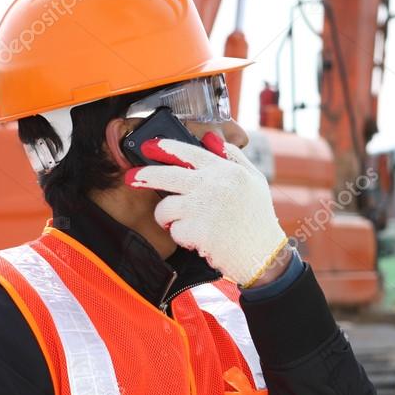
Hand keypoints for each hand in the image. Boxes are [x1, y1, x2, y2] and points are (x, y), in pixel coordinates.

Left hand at [124, 132, 287, 286]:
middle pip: (165, 175)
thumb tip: (210, 138)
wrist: (264, 255)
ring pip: (164, 207)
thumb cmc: (258, 218)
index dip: (165, 147)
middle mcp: (211, 185)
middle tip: (131, 178)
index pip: (188, 152)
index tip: (149, 146)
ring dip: (167, 217)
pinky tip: (196, 239)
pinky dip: (181, 237)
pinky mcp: (197, 231)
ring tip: (179, 222)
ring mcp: (202, 208)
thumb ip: (233, 156)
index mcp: (225, 170)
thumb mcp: (255, 180)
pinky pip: (174, 231)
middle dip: (143, 175)